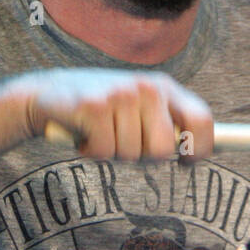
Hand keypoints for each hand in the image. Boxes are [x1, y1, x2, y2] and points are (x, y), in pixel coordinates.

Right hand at [18, 68, 213, 160]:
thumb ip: (166, 124)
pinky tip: (83, 132)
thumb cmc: (101, 109)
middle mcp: (147, 87)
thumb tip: (194, 150)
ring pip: (131, 154)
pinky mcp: (95, 106)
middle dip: (142, 156)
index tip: (186, 161)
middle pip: (164, 149)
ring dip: (112, 152)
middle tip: (122, 141)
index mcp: (164, 87)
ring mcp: (121, 94)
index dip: (201, 148)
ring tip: (99, 131)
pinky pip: (105, 151)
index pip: (202, 120)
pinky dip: (91, 151)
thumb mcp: (139, 108)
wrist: (47, 93)